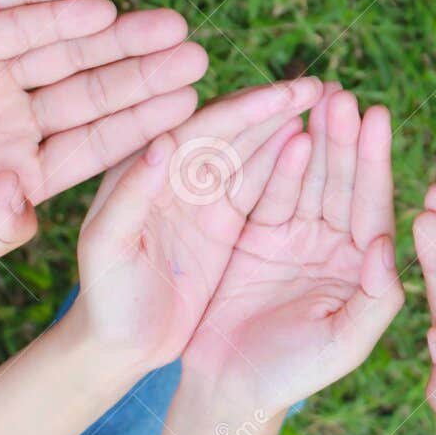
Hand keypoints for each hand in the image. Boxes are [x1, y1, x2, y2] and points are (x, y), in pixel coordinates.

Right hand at [0, 0, 207, 280]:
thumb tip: (30, 201)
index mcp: (23, 170)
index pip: (98, 145)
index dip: (144, 126)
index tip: (193, 109)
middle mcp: (15, 120)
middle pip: (94, 92)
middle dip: (145, 73)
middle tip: (197, 53)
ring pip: (64, 53)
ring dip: (115, 39)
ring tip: (168, 22)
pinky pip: (10, 24)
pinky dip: (51, 16)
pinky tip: (97, 6)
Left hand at [68, 78, 325, 370]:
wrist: (118, 346)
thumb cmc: (105, 301)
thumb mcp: (106, 249)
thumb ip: (130, 195)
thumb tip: (160, 143)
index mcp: (143, 169)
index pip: (200, 127)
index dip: (247, 108)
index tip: (290, 94)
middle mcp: (173, 172)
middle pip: (231, 129)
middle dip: (275, 107)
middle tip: (323, 88)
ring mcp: (200, 196)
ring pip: (249, 151)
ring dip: (285, 127)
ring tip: (329, 108)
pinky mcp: (221, 222)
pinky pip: (258, 186)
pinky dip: (286, 166)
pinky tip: (314, 149)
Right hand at [181, 89, 401, 413]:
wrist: (229, 392)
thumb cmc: (295, 374)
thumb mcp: (345, 344)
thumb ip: (376, 299)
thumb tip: (389, 245)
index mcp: (364, 265)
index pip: (374, 205)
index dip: (375, 161)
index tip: (378, 117)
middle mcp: (335, 244)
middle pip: (342, 181)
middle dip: (344, 137)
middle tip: (343, 94)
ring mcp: (295, 235)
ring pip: (308, 178)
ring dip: (313, 137)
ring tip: (316, 95)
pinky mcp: (255, 234)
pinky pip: (268, 191)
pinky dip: (275, 162)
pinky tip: (283, 127)